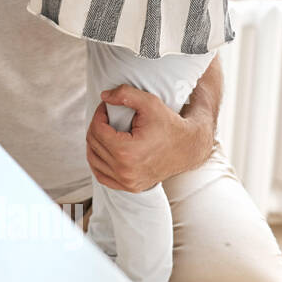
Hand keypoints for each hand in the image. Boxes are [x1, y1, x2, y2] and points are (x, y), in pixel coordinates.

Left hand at [86, 84, 202, 191]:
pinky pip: (101, 175)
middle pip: (94, 143)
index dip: (99, 114)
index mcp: (127, 152)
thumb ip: (125, 94)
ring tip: (106, 130)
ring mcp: (127, 182)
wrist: (188, 148)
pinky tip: (104, 148)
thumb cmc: (170, 125)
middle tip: (107, 116)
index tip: (106, 107)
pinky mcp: (129, 187)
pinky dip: (98, 161)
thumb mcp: (150, 103)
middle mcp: (125, 171)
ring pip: (93, 159)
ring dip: (95, 142)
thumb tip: (104, 96)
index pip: (97, 130)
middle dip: (97, 125)